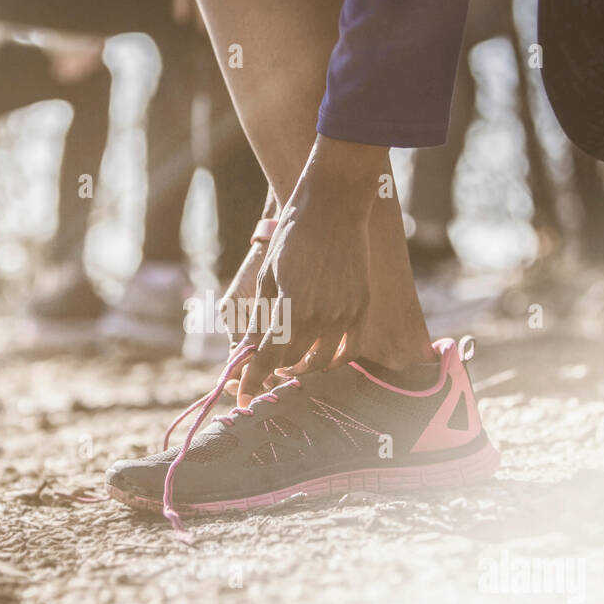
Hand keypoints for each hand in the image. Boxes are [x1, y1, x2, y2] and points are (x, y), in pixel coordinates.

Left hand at [236, 136, 388, 404]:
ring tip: (288, 363)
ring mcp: (345, 314)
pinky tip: (317, 357)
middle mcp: (320, 316)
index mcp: (290, 307)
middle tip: (262, 371)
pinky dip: (331, 359)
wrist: (334, 206)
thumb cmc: (293, 237)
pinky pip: (348, 349)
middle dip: (273, 370)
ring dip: (301, 367)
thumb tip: (247, 351)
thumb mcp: (266, 277)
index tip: (242, 397)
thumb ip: (259, 318)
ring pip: (320, 361)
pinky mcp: (361, 308)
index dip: (253, 381)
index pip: (268, 358)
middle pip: (291, 361)